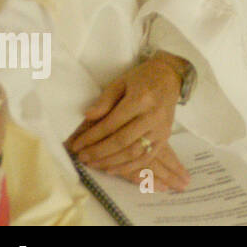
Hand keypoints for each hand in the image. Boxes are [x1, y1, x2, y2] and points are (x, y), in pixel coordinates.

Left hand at [65, 53, 185, 186]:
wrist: (170, 77)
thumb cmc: (142, 78)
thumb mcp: (121, 82)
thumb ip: (105, 100)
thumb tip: (87, 116)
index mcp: (141, 99)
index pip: (112, 124)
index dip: (92, 137)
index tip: (76, 145)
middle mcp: (153, 116)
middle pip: (122, 141)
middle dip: (98, 152)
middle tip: (81, 157)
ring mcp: (161, 129)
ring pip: (133, 153)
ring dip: (110, 162)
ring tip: (92, 164)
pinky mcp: (165, 137)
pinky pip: (146, 157)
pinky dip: (128, 167)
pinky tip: (112, 169)